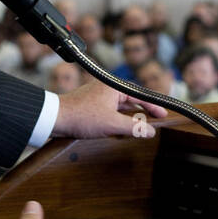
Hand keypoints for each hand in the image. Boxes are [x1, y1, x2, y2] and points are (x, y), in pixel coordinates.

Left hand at [51, 79, 167, 139]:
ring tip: (139, 127)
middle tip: (154, 120)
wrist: (54, 118)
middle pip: (131, 99)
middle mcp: (107, 87)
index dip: (153, 106)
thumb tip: (150, 132)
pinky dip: (118, 118)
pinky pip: (110, 110)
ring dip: (129, 117)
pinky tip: (119, 129)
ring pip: (120, 106)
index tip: (163, 115)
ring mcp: (98, 95)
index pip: (140, 95)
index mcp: (114, 87)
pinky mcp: (90, 104)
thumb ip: (135, 128)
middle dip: (142, 111)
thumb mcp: (113, 124)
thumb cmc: (81, 117)